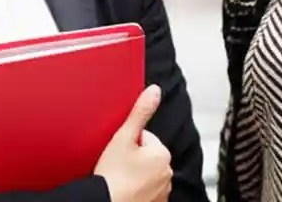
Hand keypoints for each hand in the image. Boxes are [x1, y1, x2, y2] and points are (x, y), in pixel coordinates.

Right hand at [94, 85, 172, 201]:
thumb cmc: (114, 174)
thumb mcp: (124, 136)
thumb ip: (140, 112)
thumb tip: (154, 91)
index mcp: (162, 154)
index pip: (144, 137)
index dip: (128, 141)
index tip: (118, 151)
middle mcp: (167, 173)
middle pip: (146, 156)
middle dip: (133, 158)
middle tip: (117, 164)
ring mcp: (162, 191)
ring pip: (146, 174)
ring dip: (134, 174)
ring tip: (118, 177)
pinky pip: (146, 191)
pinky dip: (137, 190)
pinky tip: (124, 189)